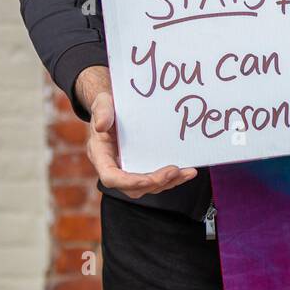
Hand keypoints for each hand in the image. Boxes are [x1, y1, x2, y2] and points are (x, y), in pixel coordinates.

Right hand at [76, 66, 197, 198]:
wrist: (115, 105)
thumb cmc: (107, 104)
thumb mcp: (102, 103)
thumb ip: (102, 112)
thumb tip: (101, 125)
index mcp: (101, 155)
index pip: (111, 178)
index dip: (128, 182)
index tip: (147, 180)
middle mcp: (114, 166)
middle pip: (133, 187)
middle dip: (155, 183)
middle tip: (174, 171)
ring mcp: (129, 167)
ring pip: (148, 186)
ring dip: (169, 182)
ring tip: (187, 172)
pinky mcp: (142, 165)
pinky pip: (157, 178)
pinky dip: (173, 177)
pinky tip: (188, 171)